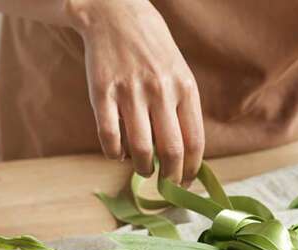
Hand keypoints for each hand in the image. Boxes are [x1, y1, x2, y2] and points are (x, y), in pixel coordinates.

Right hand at [72, 0, 203, 183]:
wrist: (116, 14)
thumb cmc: (152, 49)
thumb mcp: (179, 72)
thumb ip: (182, 109)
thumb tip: (184, 154)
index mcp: (185, 88)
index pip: (195, 142)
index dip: (191, 170)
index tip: (185, 183)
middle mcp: (160, 91)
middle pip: (171, 151)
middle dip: (169, 178)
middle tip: (164, 185)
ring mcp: (130, 92)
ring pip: (141, 149)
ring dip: (142, 168)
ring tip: (142, 169)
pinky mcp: (102, 92)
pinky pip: (109, 136)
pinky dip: (114, 153)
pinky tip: (118, 153)